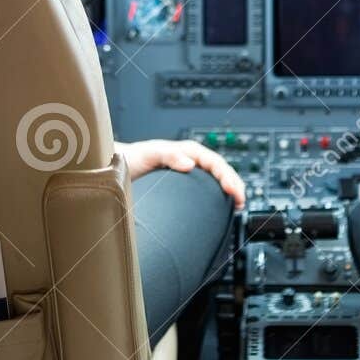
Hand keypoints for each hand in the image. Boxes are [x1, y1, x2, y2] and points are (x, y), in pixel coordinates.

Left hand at [117, 139, 245, 207]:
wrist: (118, 166)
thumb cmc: (133, 157)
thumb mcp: (150, 152)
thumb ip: (169, 154)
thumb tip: (190, 163)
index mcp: (188, 151)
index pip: (215, 163)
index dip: (227, 176)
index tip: (232, 190)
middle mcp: (191, 161)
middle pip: (220, 171)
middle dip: (234, 184)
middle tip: (241, 201)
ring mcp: (189, 173)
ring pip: (216, 180)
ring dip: (229, 190)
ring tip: (238, 205)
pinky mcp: (184, 185)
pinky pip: (207, 189)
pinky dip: (218, 197)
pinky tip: (222, 207)